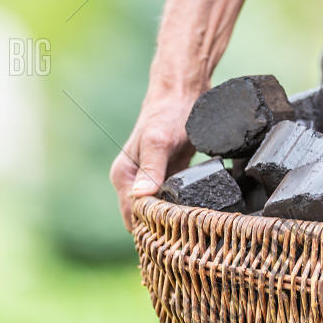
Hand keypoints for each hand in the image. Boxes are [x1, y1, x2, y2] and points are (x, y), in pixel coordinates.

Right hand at [109, 89, 198, 228]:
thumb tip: (140, 196)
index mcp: (123, 176)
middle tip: (190, 228)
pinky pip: (173, 202)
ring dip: (175, 219)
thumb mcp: (158, 142)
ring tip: (196, 222)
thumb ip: (151, 169)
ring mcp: (151, 182)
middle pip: (145, 219)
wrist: (183, 93)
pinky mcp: (168, 179)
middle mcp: (133, 182)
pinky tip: (198, 210)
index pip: (133, 217)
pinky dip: (183, 208)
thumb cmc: (168, 114)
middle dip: (164, 226)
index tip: (176, 229)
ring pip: (160, 213)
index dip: (152, 226)